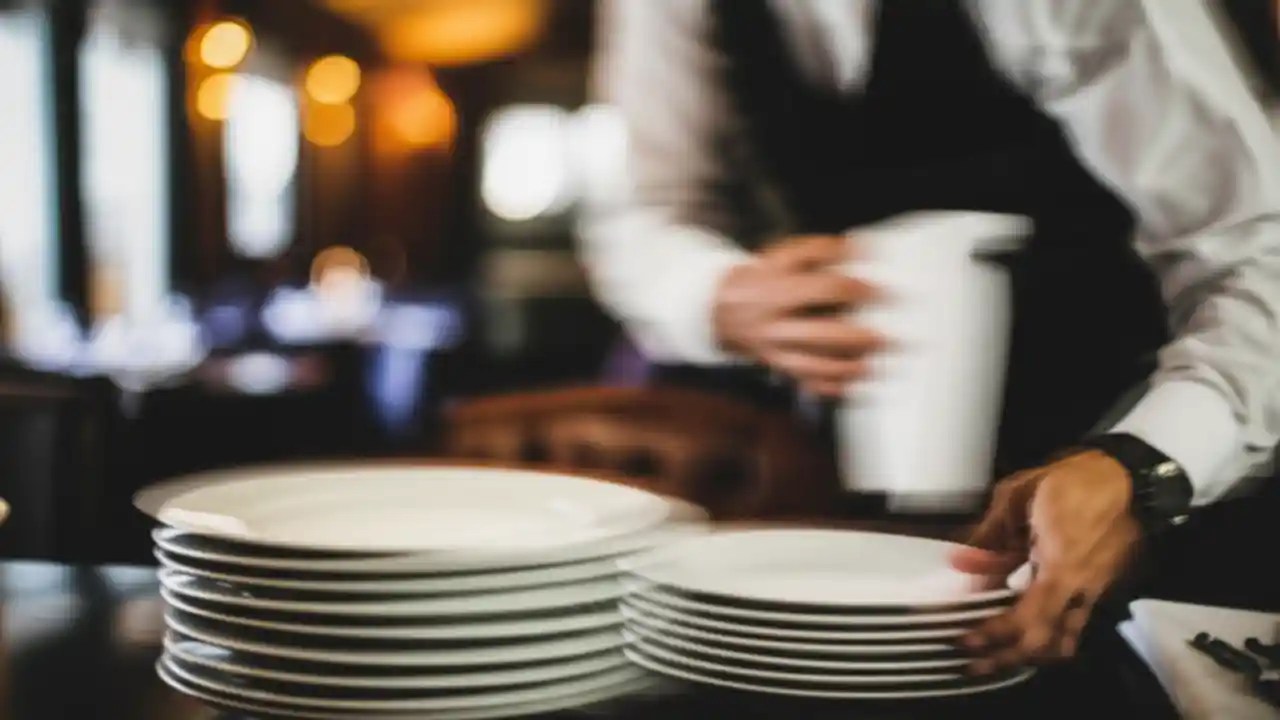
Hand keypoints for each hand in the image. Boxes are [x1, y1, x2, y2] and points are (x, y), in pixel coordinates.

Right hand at [713, 235, 884, 396]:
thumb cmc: (762, 281)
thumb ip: (819, 250)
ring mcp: (776, 351)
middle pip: (823, 335)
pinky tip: (851, 383)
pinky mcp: (780, 368)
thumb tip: (859, 249)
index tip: (881, 292)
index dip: (857, 289)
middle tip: (888, 337)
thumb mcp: (782, 256)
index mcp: (777, 291)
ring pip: (815, 367)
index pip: (824, 290)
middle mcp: (775, 325)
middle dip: (860, 338)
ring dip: (849, 368)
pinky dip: (831, 387)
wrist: (723, 310)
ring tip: (874, 364)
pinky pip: (806, 384)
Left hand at [951, 451, 1141, 672]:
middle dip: (1008, 658)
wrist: (1130, 477)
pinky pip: (1072, 623)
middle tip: (976, 662)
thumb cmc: (1074, 481)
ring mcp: (1094, 592)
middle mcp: (1081, 590)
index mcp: (1061, 569)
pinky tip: (1024, 627)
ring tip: (998, 653)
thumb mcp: (1018, 496)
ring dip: (1030, 652)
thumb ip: (988, 534)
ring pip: (1064, 641)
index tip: (965, 640)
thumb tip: (959, 563)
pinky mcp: (1100, 587)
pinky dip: (1047, 634)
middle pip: (1046, 645)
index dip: (993, 636)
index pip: (1025, 621)